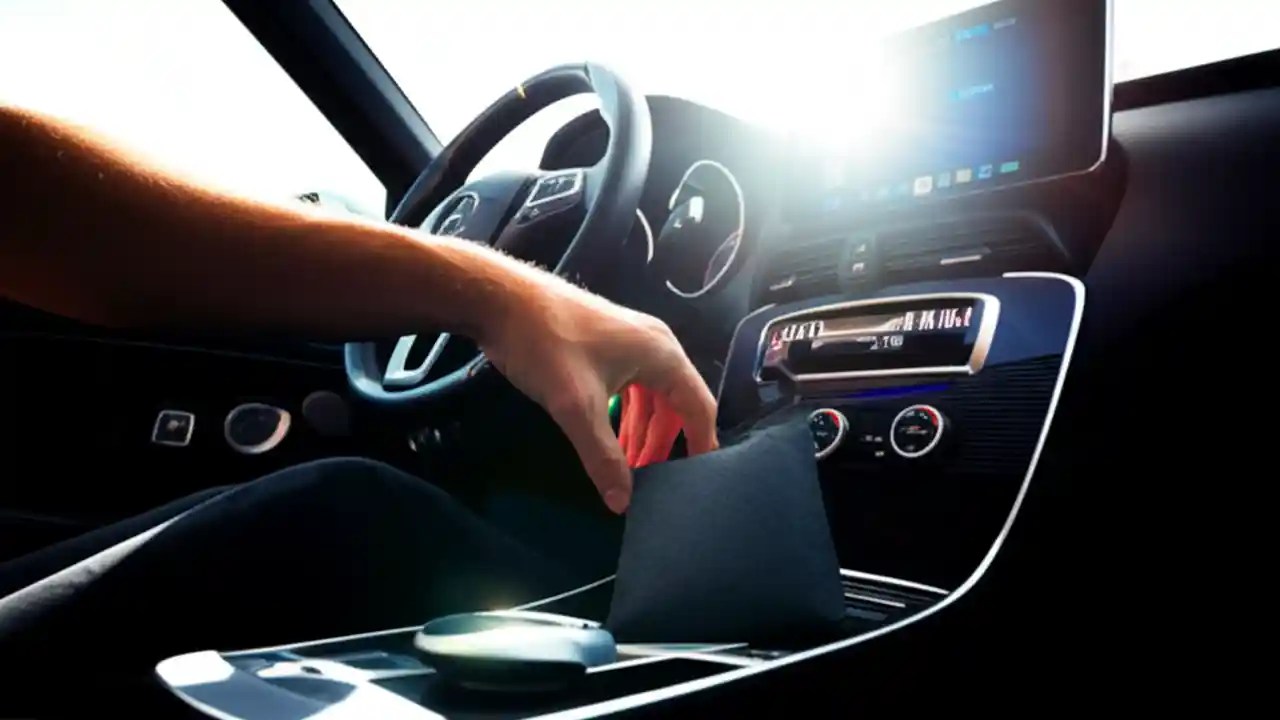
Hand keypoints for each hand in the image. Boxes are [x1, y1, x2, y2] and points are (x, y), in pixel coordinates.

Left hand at [479, 275, 717, 513]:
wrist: (502, 300)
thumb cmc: (546, 346)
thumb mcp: (576, 407)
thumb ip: (602, 457)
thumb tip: (622, 503)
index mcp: (661, 353)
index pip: (698, 406)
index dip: (701, 445)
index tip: (698, 480)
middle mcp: (655, 344)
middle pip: (675, 404)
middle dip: (664, 444)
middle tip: (652, 483)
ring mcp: (630, 341)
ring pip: (650, 396)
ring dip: (642, 432)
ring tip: (630, 469)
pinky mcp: (608, 343)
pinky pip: (631, 386)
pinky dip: (626, 415)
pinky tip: (613, 439)